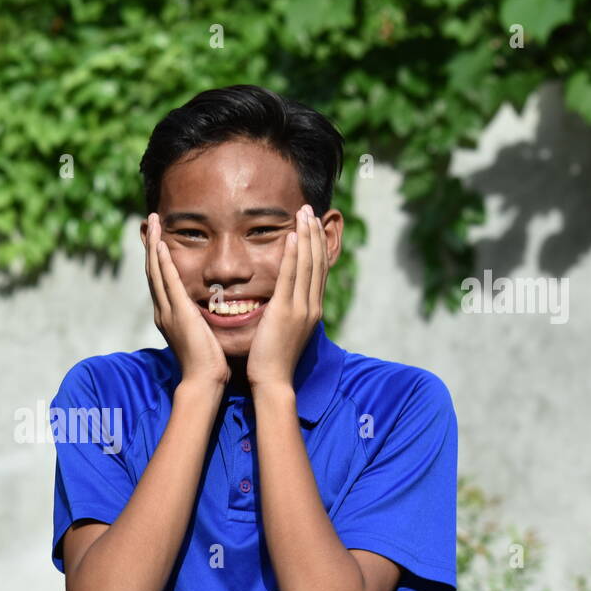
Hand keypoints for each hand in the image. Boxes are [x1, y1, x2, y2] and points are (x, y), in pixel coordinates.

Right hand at [144, 212, 229, 388]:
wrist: (204, 380)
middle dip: (151, 244)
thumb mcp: (202, 333)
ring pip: (156, 271)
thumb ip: (200, 318)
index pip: (161, 279)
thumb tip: (207, 308)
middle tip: (150, 220)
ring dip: (154, 245)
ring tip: (152, 222)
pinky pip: (168, 282)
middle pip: (153, 270)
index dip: (157, 257)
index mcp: (169, 315)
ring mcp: (168, 311)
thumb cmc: (208, 362)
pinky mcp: (178, 313)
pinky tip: (160, 245)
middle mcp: (163, 310)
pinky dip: (162, 263)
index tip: (158, 237)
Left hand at [246, 203, 329, 388]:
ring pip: (307, 264)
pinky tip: (292, 236)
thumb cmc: (273, 359)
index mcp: (312, 309)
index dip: (316, 246)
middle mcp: (311, 305)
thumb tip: (283, 300)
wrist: (273, 381)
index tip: (312, 225)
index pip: (317, 271)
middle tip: (310, 210)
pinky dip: (292, 255)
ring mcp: (301, 308)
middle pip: (316, 262)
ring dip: (305, 236)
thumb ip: (288, 312)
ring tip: (303, 214)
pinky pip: (290, 277)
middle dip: (314, 234)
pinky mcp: (285, 311)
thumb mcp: (285, 330)